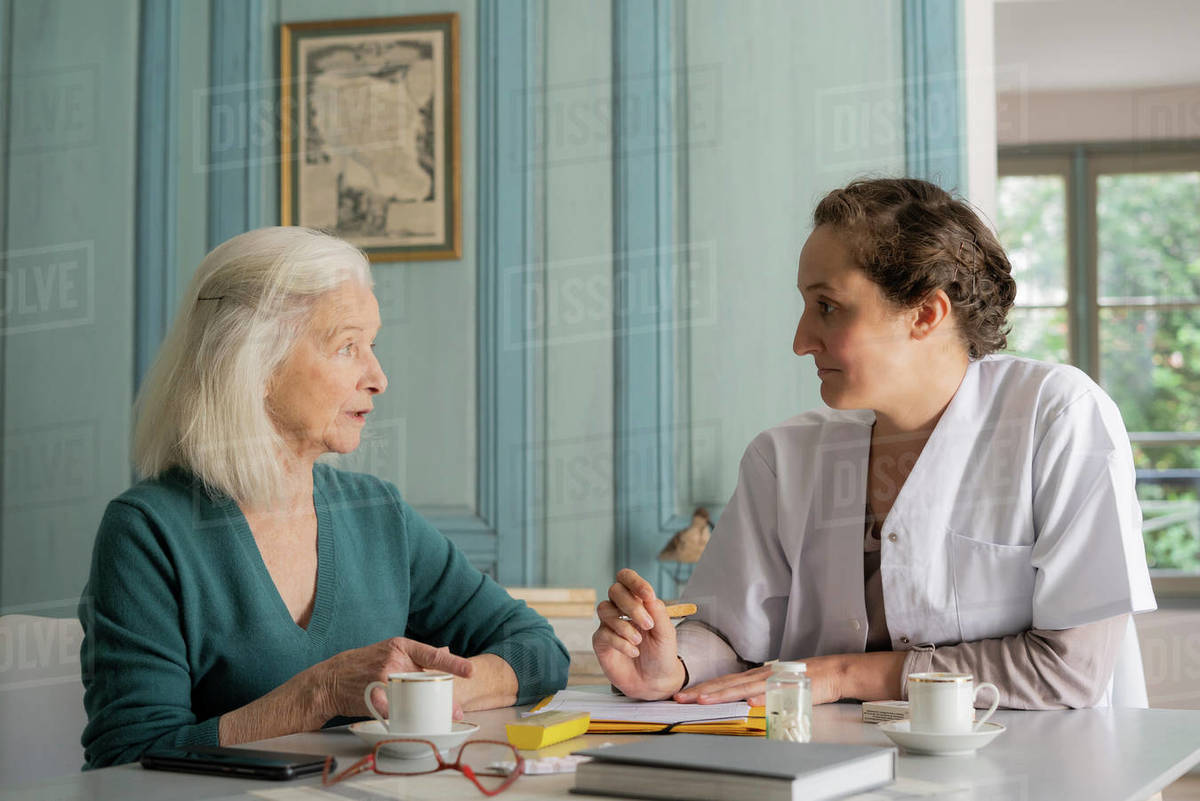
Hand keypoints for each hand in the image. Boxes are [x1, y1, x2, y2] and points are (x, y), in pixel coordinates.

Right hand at [310, 637, 473, 720]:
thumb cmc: (363, 665)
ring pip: (415, 698)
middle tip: (457, 710)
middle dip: (444, 697)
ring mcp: (383, 680)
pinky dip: (406, 719)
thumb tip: (446, 653)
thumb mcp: (390, 651)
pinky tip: (411, 723)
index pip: (432, 655)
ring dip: (429, 711)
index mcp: (400, 647)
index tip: (471, 671)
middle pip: (427, 681)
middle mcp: (393, 661)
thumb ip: (416, 656)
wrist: (329, 680)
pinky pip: (397, 712)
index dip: (454, 663)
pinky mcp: (375, 699)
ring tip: (439, 718)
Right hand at [592, 568, 686, 699]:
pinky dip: (620, 642)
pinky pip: (603, 633)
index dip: (635, 582)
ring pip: (605, 609)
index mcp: (637, 601)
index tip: (648, 595)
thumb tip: (647, 595)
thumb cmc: (661, 653)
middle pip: (614, 590)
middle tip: (648, 624)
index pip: (627, 579)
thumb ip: (658, 612)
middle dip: (631, 605)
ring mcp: (609, 625)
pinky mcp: (601, 642)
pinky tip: (633, 651)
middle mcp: (620, 609)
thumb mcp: (666, 632)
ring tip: (639, 641)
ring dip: (624, 625)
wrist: (655, 681)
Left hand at [673, 655, 843, 705]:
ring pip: (743, 689)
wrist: (831, 672)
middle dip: (702, 692)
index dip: (703, 689)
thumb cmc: (802, 679)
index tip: (684, 695)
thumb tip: (741, 702)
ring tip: (704, 700)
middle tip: (681, 698)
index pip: (723, 683)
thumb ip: (757, 693)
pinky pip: (773, 693)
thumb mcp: (774, 686)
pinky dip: (760, 698)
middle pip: (726, 684)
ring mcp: (773, 681)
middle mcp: (759, 676)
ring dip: (722, 694)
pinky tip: (749, 703)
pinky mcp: (790, 686)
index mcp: (754, 677)